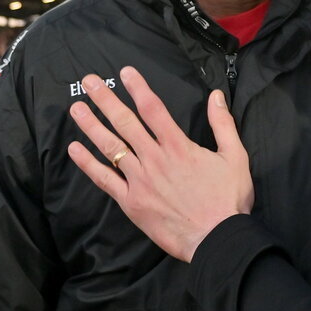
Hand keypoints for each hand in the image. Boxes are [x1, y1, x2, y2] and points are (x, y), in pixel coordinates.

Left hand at [67, 66, 252, 261]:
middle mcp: (155, 159)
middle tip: (90, 81)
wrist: (217, 238)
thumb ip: (223, 124)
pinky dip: (88, 164)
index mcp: (179, 146)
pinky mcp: (132, 202)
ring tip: (76, 108)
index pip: (153, 109)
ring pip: (111, 147)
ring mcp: (140, 180)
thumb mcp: (235, 157)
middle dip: (106, 100)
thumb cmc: (228, 199)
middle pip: (126, 123)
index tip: (125, 72)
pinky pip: (105, 179)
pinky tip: (74, 149)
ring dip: (91, 125)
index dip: (138, 88)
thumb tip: (216, 96)